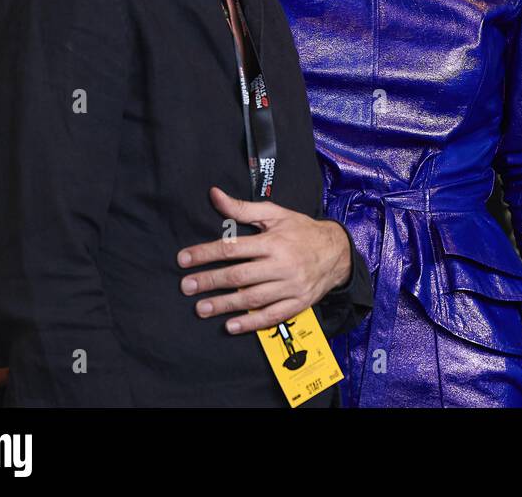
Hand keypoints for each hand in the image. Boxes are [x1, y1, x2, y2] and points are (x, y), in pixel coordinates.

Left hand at [177, 187, 351, 334]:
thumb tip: (215, 195)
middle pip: (239, 276)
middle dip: (209, 281)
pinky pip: (272, 316)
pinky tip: (231, 325)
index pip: (233, 248)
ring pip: (253, 298)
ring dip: (224, 305)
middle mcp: (282, 264)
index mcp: (274, 242)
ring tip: (201, 308)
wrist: (338, 252)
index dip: (205, 253)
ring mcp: (291, 286)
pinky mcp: (298, 303)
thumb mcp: (276, 214)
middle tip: (186, 286)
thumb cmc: (302, 231)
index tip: (183, 259)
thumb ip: (243, 208)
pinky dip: (251, 322)